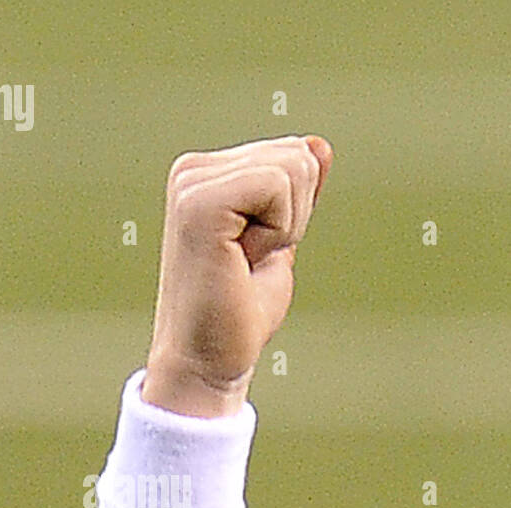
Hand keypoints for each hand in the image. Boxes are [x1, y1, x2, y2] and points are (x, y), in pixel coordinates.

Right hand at [141, 134, 332, 417]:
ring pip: (292, 168)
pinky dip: (277, 231)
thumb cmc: (243, 310)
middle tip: (252, 260)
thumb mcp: (281, 240)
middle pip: (296, 156)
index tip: (256, 252)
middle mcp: (193, 169)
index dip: (296, 213)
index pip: (293, 155)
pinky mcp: (200, 202)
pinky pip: (276, 185)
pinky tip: (243, 259)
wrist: (211, 359)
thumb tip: (319, 144)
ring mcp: (192, 181)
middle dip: (294, 217)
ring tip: (245, 261)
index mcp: (208, 173)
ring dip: (286, 227)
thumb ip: (297, 193)